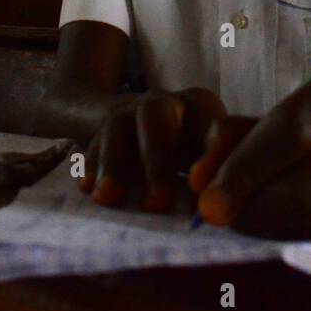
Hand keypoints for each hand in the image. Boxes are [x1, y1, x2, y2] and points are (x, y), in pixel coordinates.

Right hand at [77, 87, 247, 211]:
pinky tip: (87, 189)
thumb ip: (217, 173)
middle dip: (156, 161)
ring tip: (107, 197)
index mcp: (200, 106)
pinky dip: (90, 165)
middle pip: (156, 117)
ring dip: (114, 165)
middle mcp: (164, 102)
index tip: (202, 188)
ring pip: (117, 127)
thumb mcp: (208, 151)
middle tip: (157, 203)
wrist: (137, 121)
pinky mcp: (99, 126)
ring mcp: (127, 111)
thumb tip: (223, 208)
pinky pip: (91, 141)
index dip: (209, 152)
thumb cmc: (186, 148)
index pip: (209, 125)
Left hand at [188, 54, 310, 237]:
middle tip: (222, 216)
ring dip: (281, 230)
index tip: (204, 195)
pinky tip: (297, 235)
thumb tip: (199, 173)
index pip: (293, 127)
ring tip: (254, 223)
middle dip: (255, 206)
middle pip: (310, 181)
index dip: (243, 166)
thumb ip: (250, 131)